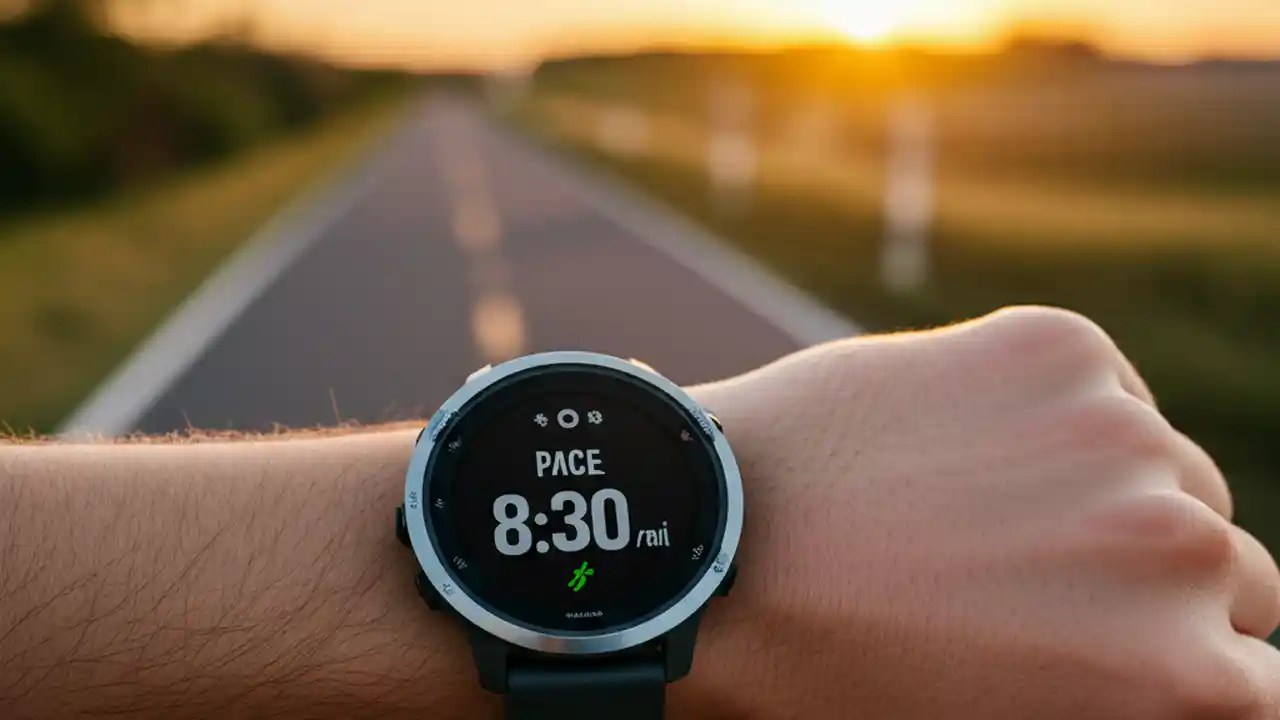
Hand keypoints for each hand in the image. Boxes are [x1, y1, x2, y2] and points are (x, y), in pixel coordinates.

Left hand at [686, 306, 1279, 718]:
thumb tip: (1164, 664)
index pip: (1261, 687)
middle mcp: (1181, 553)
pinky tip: (967, 446)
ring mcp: (1123, 437)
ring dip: (1117, 497)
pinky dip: (1062, 420)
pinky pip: (1107, 393)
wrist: (708, 549)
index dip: (1199, 671)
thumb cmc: (830, 674)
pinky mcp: (1061, 350)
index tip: (1143, 656)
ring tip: (994, 514)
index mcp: (1177, 686)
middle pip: (1235, 575)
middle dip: (1164, 590)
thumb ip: (1109, 701)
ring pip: (1175, 477)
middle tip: (1056, 590)